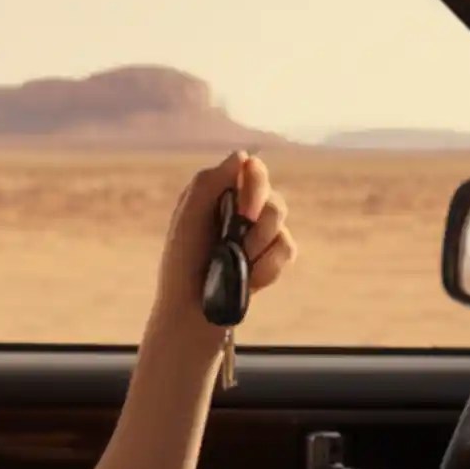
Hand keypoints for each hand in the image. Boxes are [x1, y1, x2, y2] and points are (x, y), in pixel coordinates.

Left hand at [151, 150, 295, 340]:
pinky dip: (267, 266)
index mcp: (219, 193)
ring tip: (237, 263)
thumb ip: (210, 183)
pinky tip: (250, 279)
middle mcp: (243, 209)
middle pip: (272, 194)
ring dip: (257, 244)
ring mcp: (260, 234)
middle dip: (257, 218)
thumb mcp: (187, 218)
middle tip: (237, 241)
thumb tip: (243, 156)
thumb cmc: (182, 264)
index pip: (252, 169)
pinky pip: (287, 248)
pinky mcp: (273, 257)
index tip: (244, 207)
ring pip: (281, 220)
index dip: (255, 182)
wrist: (193, 312)